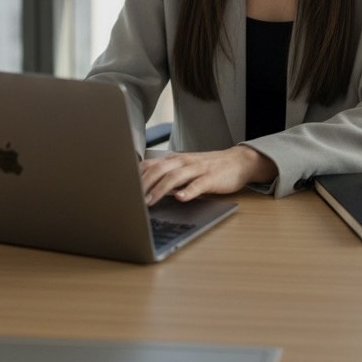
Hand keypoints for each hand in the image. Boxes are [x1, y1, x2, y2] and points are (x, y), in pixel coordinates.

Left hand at [139, 146, 276, 205]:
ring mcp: (198, 169)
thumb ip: (167, 172)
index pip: (151, 165)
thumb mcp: (185, 167)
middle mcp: (184, 161)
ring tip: (149, 202)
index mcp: (176, 159)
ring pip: (175, 177)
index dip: (137, 177)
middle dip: (143, 184)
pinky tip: (180, 198)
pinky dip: (188, 191)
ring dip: (160, 189)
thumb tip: (143, 183)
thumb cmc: (209, 167)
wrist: (238, 162)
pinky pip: (198, 184)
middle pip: (159, 170)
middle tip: (131, 199)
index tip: (123, 188)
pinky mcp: (211, 179)